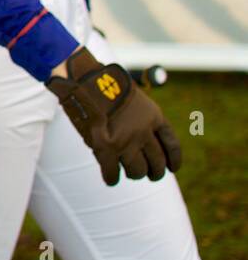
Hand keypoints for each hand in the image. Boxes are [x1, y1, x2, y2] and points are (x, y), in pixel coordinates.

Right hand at [46, 48, 180, 185]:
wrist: (85, 79)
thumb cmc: (105, 85)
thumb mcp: (133, 98)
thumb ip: (140, 119)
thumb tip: (140, 141)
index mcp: (154, 117)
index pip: (171, 145)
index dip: (174, 159)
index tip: (173, 168)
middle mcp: (144, 132)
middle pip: (156, 162)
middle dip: (154, 172)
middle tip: (150, 175)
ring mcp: (126, 141)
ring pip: (137, 170)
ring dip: (133, 174)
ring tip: (128, 173)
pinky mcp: (106, 148)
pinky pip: (111, 172)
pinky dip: (111, 178)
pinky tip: (111, 180)